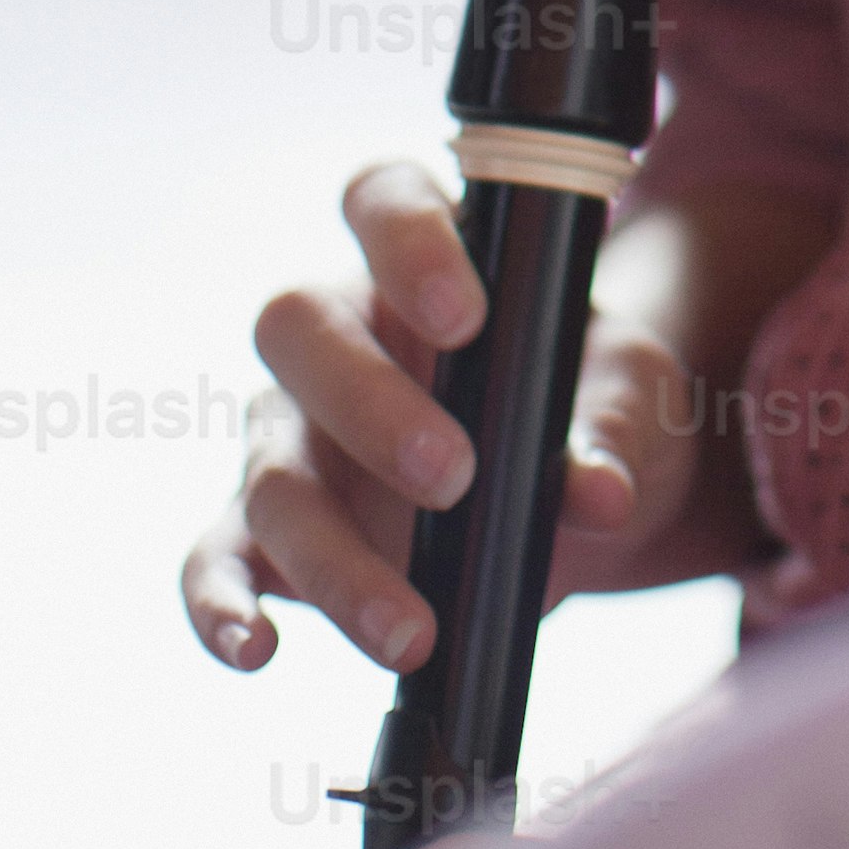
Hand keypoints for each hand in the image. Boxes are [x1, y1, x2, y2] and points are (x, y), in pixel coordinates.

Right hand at [180, 156, 711, 679]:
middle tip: (456, 477)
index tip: (467, 317)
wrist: (580, 501)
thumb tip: (597, 493)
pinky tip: (259, 649)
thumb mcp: (631, 396)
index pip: (382, 199)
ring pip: (273, 469)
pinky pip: (217, 559)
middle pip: (298, 326)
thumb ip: (616, 425)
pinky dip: (220, 606)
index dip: (409, 243)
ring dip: (335, 554)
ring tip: (413, 631)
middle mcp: (340, 335)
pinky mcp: (268, 533)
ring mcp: (293, 434)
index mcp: (426, 263)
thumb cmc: (596, 405)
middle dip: (369, 404)